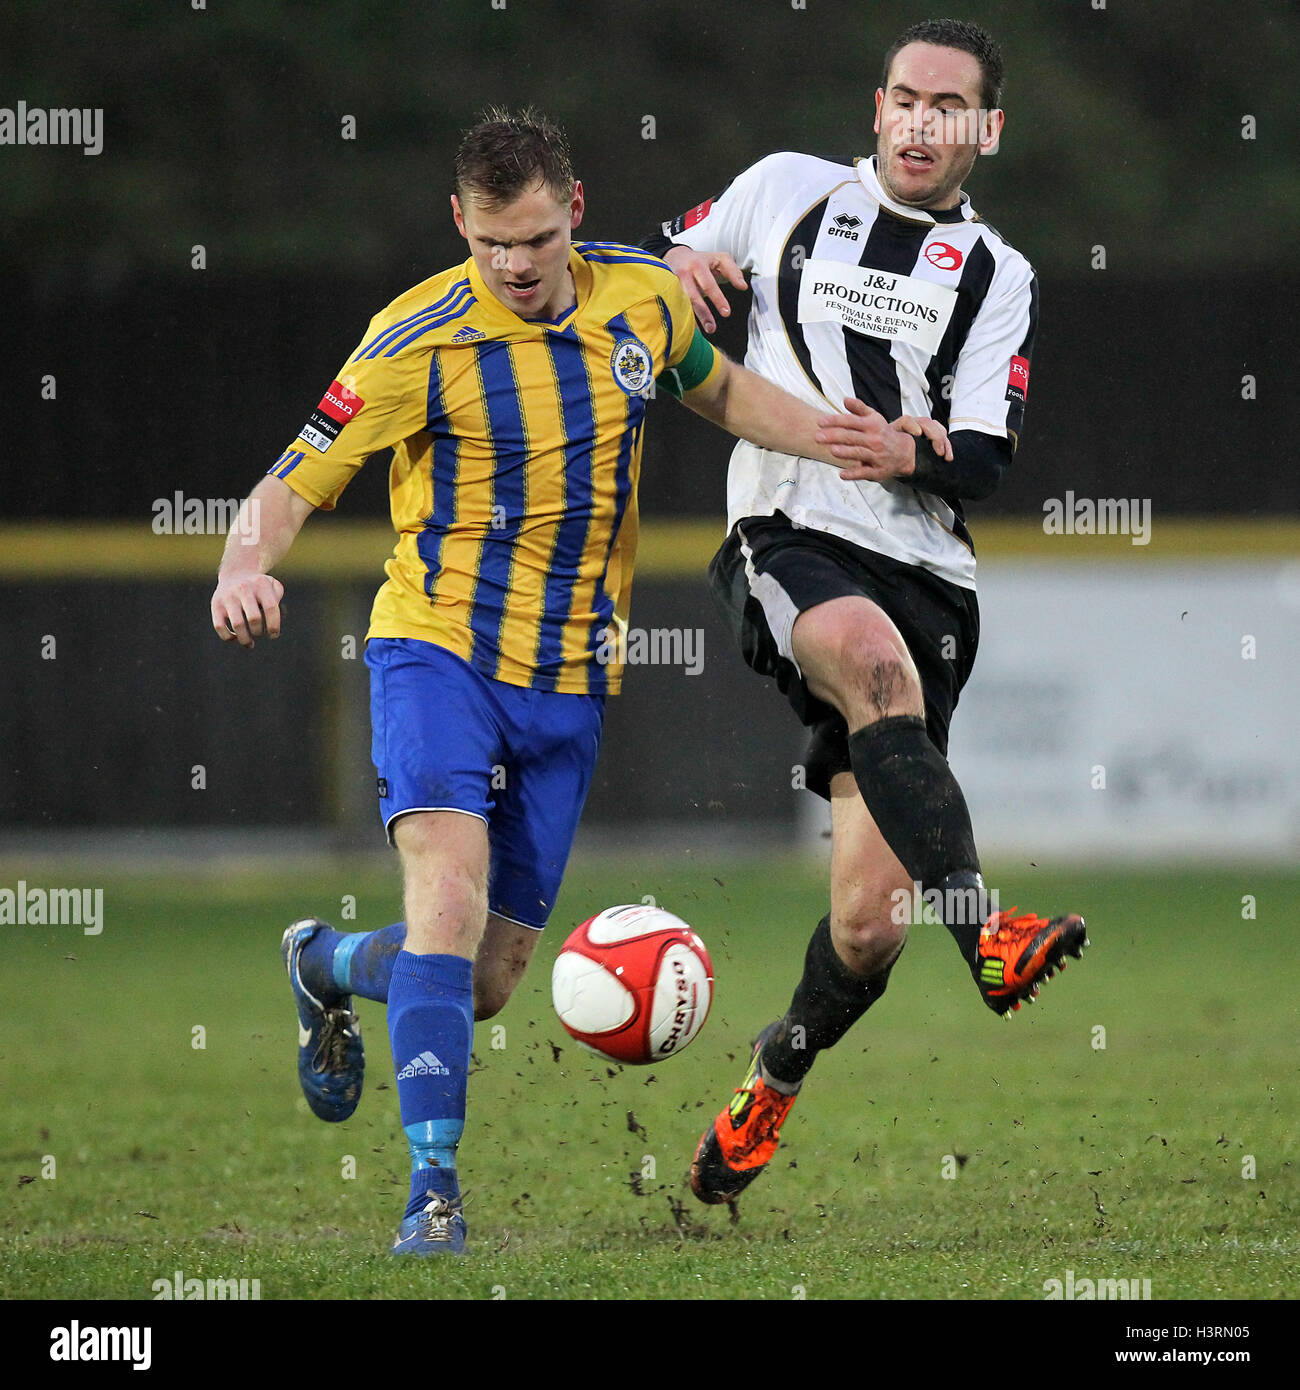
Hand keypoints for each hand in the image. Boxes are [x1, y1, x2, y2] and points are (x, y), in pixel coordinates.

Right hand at [211, 572, 284, 647]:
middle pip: (254, 618)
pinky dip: (228, 638)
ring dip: (245, 639)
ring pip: (237, 625)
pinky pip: (220, 627)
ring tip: (249, 643)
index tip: (273, 635)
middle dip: (259, 632)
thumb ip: (278, 598)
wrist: (235, 574)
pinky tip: (236, 638)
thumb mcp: (273, 586)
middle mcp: (243, 588)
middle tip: (259, 633)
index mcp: (261, 584)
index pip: (271, 608)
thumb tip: (271, 618)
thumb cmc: (259, 587)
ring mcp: (228, 597)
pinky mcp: (216, 605)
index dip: (274, 626)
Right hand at [664, 245, 747, 333]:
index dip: (718, 299)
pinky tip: (690, 329)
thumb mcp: (720, 259)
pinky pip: (675, 308)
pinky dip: (683, 319)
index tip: (726, 313)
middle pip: (693, 297)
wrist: (675, 256)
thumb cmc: (701, 260)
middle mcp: (683, 274)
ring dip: (693, 320)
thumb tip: (743, 286)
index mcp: (698, 265)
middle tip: (713, 328)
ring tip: (704, 331)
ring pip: (682, 304)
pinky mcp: (667, 292)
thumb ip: (733, 271)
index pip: (709, 284)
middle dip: (704, 313)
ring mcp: (672, 284)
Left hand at [815, 399, 951, 481]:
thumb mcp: (874, 418)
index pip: (851, 421)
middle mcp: (875, 440)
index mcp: (872, 425)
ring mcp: (876, 456)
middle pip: (852, 437)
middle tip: (818, 437)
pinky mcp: (877, 471)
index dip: (835, 421)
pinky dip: (854, 474)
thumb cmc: (883, 434)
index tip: (820, 422)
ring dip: (846, 452)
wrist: (904, 453)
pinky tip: (842, 474)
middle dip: (834, 436)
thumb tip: (845, 399)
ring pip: (859, 453)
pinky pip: (864, 473)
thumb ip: (859, 409)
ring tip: (832, 450)